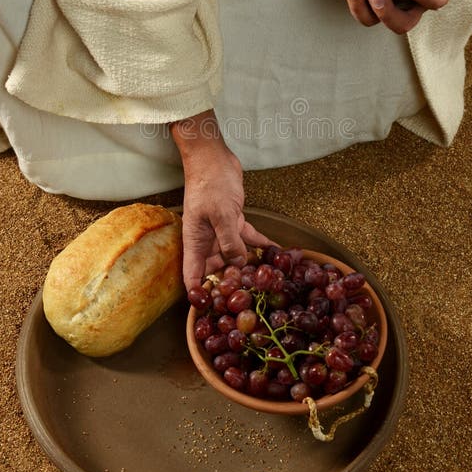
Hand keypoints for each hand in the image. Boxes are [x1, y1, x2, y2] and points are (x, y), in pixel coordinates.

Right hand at [171, 111, 272, 289]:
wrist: (212, 158)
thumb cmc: (208, 183)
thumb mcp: (220, 213)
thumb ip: (229, 240)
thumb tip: (238, 264)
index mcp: (195, 243)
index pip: (192, 277)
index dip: (199, 296)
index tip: (211, 312)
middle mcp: (207, 242)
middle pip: (216, 272)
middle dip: (231, 286)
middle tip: (252, 301)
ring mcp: (221, 232)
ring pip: (235, 257)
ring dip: (249, 268)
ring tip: (269, 283)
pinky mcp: (236, 222)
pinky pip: (249, 240)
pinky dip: (263, 247)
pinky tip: (278, 255)